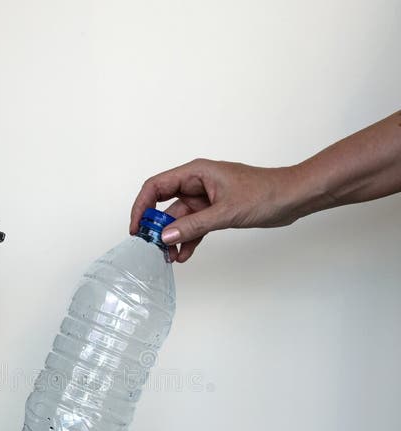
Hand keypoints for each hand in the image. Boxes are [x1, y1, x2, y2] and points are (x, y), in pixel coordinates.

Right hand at [130, 160, 302, 261]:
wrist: (292, 197)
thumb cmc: (265, 193)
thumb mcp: (226, 212)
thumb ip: (194, 225)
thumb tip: (166, 237)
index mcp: (196, 172)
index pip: (156, 187)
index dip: (142, 207)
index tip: (137, 228)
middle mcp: (197, 183)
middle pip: (165, 205)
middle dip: (157, 228)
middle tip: (153, 248)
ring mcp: (206, 198)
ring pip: (179, 219)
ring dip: (174, 238)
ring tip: (170, 258)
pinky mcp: (216, 211)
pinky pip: (194, 226)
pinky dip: (189, 240)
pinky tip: (185, 255)